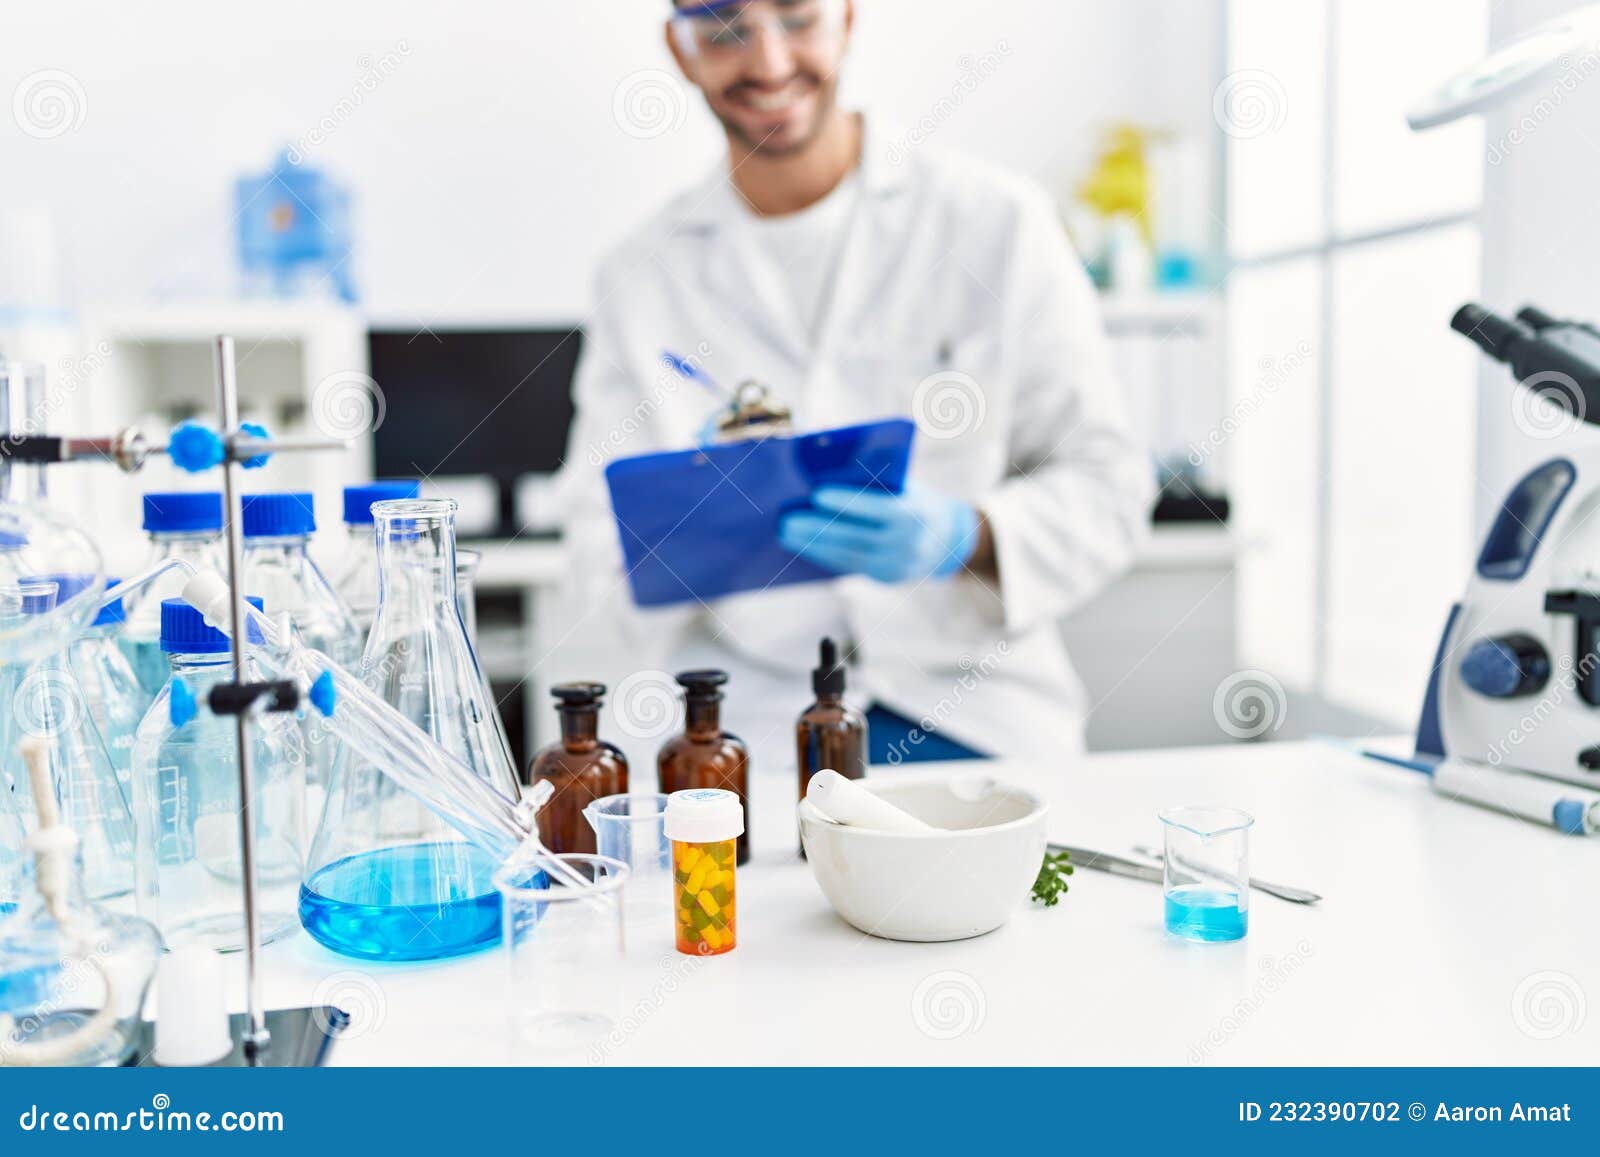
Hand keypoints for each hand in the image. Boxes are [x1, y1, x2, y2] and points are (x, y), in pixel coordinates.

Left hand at [777, 484, 980, 582]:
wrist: (947, 538)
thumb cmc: (914, 498)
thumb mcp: (903, 483)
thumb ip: (872, 476)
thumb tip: (826, 458)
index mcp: (913, 513)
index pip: (877, 507)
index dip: (846, 501)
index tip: (815, 494)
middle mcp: (907, 542)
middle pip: (855, 534)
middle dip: (817, 528)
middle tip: (785, 520)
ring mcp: (897, 564)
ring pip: (847, 554)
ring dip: (813, 544)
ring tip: (785, 533)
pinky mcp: (886, 577)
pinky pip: (849, 565)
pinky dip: (824, 554)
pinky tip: (803, 545)